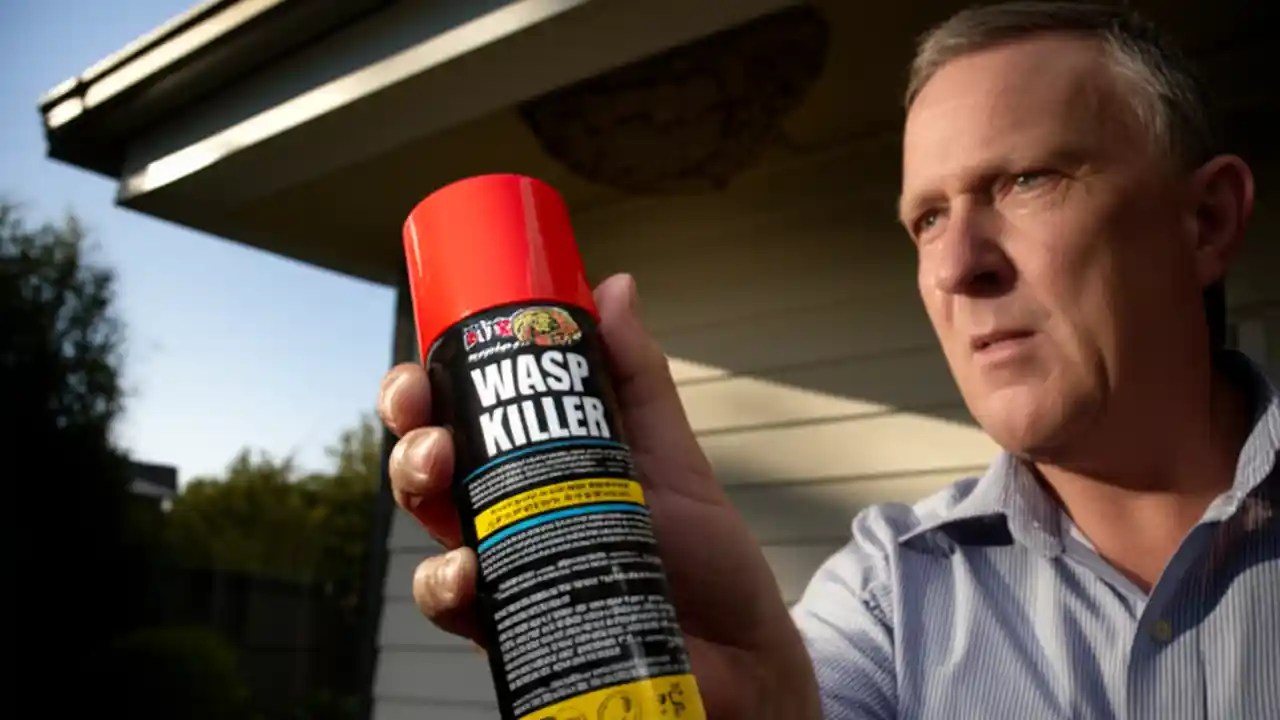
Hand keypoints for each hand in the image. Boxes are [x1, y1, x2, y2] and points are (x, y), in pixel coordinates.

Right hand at [378, 273, 820, 718]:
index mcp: (536, 465)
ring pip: (429, 530)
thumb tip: (615, 285)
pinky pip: (454, 605)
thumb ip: (638, 378)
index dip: (422, 389)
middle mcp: (509, 515)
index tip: (422, 370)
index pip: (459, 418)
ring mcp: (508, 571)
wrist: (742, 653)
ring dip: (416, 495)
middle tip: (432, 430)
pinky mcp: (514, 628)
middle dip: (412, 438)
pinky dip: (448, 585)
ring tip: (444, 479)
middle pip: (429, 468)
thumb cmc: (706, 557)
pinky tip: (471, 571)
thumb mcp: (671, 454)